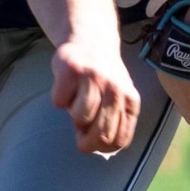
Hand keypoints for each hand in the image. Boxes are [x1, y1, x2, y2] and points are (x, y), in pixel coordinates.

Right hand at [51, 33, 139, 154]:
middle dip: (85, 142)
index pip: (119, 139)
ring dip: (73, 114)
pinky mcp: (71, 70)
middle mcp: (115, 88)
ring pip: (79, 117)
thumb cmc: (103, 77)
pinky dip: (59, 98)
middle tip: (78, 134)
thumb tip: (95, 147)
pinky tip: (66, 86)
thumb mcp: (119, 98)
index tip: (92, 145)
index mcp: (130, 100)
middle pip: (100, 133)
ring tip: (77, 100)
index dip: (102, 149)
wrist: (90, 41)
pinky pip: (60, 102)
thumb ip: (113, 122)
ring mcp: (93, 78)